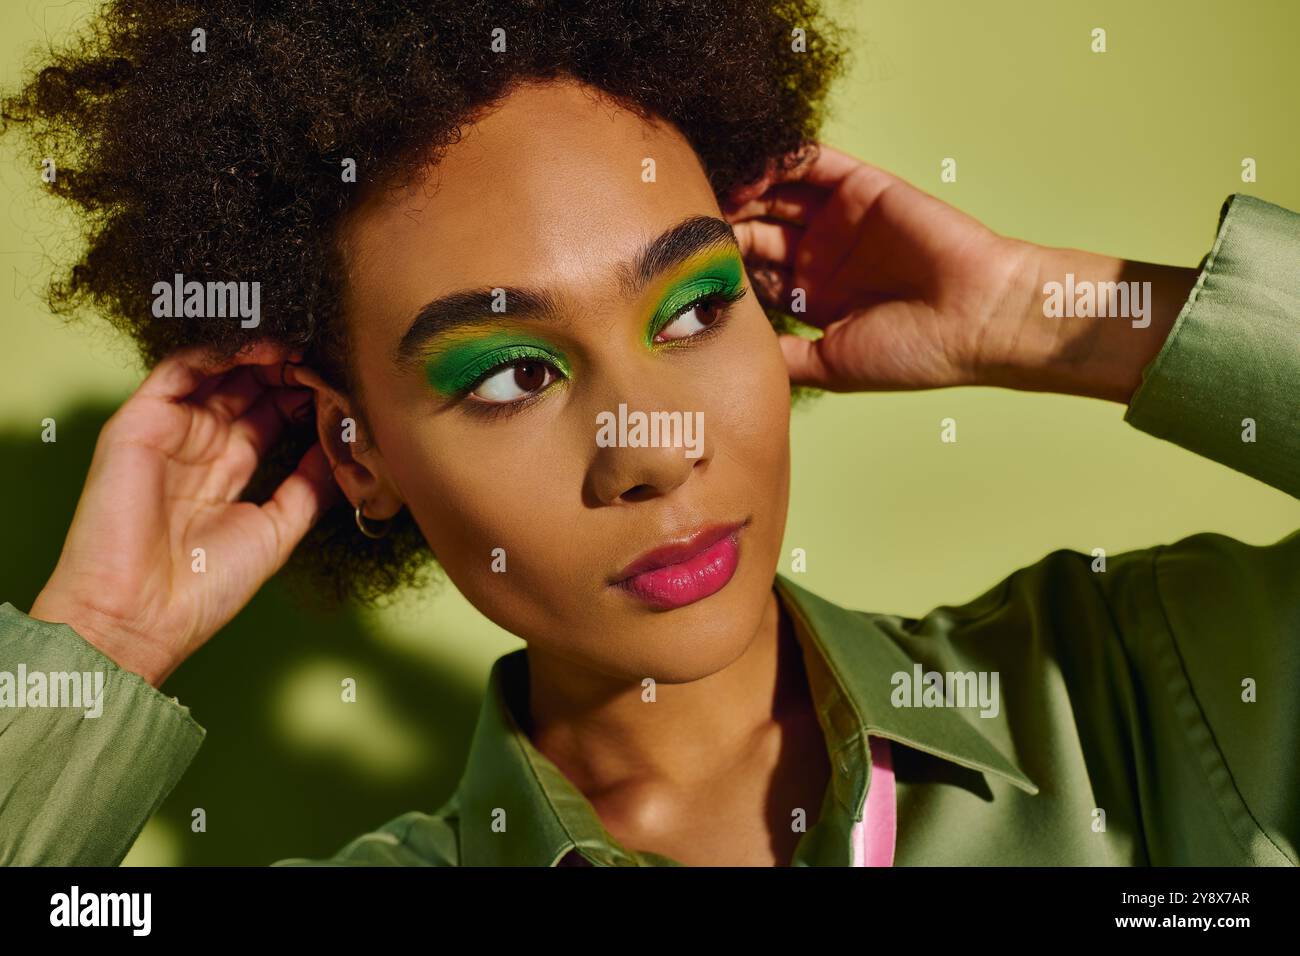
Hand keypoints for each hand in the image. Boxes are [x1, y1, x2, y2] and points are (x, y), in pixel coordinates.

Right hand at [28, 340, 340, 686]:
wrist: (139, 617)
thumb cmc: (200, 590)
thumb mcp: (276, 531)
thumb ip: (308, 488)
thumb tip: (343, 452)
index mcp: (227, 473)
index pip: (271, 418)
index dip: (305, 399)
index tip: (342, 387)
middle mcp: (198, 448)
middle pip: (248, 391)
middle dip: (288, 372)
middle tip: (326, 357)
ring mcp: (169, 433)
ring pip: (217, 374)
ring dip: (259, 356)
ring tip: (300, 348)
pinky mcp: (138, 424)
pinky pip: (177, 372)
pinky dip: (217, 353)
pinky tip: (259, 348)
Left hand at [723, 144, 1195, 401]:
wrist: (976, 319)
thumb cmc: (911, 353)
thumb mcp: (828, 365)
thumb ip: (778, 356)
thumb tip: (721, 359)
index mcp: (812, 300)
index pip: (753, 277)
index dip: (722, 272)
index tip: (688, 272)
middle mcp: (822, 258)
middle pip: (757, 232)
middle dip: (725, 229)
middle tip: (694, 228)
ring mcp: (840, 221)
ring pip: (777, 196)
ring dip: (745, 192)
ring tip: (719, 198)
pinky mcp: (862, 187)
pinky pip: (813, 164)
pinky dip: (781, 160)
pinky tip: (754, 172)